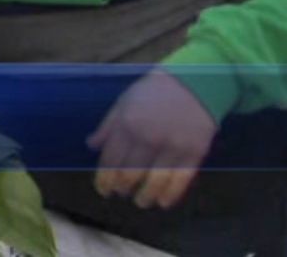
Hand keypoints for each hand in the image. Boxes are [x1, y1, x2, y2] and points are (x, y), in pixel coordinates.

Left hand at [89, 69, 217, 208]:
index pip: (111, 160)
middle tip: (121, 194)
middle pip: (130, 174)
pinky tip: (163, 202)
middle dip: (122, 188)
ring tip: (141, 202)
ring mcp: (172, 146)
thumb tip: (91, 145)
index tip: (103, 189)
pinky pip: (180, 181)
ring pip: (154, 181)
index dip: (104, 179)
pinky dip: (170, 195)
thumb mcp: (124, 102)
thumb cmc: (154, 91)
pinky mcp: (193, 153)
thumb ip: (108, 126)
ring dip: (145, 197)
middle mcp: (148, 138)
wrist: (194, 83)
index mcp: (127, 124)